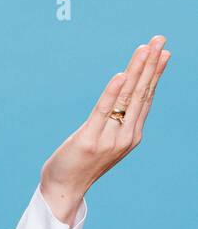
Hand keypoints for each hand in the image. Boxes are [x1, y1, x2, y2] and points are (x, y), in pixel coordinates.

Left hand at [40, 35, 171, 223]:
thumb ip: (115, 120)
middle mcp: (126, 135)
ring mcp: (110, 138)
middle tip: (160, 40)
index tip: (162, 51)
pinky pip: (103, 110)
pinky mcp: (90, 139)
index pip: (146, 97)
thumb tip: (121, 93)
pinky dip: (112, 91)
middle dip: (151, 64)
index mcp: (132, 134)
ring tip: (146, 48)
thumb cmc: (82, 162)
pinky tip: (121, 74)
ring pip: (127, 97)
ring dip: (137, 70)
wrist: (64, 189)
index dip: (155, 73)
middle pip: (141, 92)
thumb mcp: (105, 138)